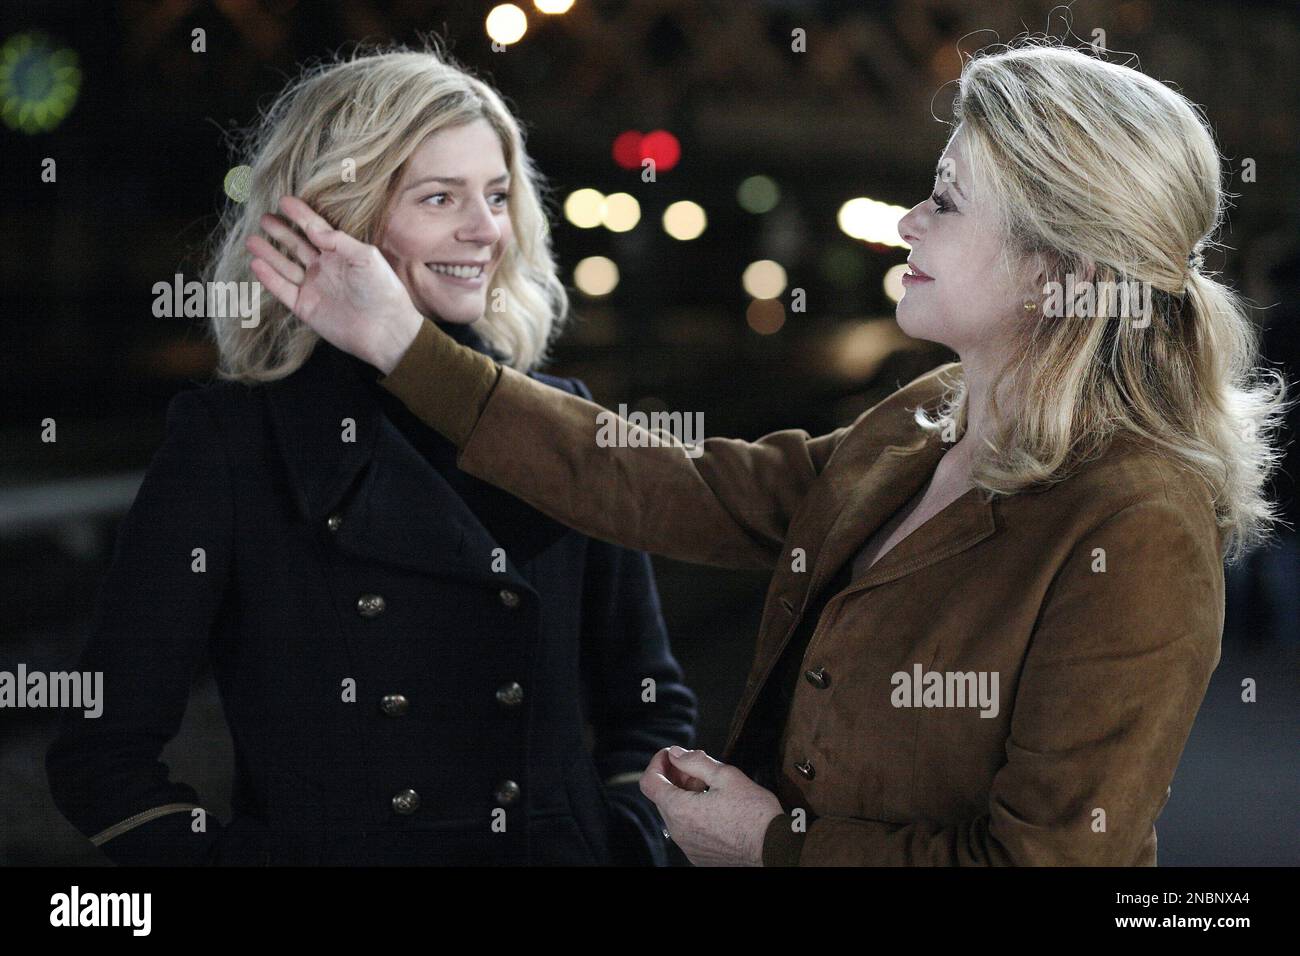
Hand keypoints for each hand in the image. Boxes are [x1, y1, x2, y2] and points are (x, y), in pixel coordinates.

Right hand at [245, 195, 423, 373]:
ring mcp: (314, 287)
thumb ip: (339, 241)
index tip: (284, 200)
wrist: (386, 329)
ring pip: (285, 266)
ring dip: (269, 253)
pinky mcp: (306, 307)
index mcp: (341, 254)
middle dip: (280, 232)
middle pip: (297, 245)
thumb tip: (315, 229)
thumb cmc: (383, 291)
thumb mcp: (367, 258)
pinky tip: (256, 264)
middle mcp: (325, 268)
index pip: (316, 229)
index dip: (301, 215)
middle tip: (264, 217)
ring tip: (252, 240)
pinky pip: (283, 290)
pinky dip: (269, 278)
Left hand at [640, 746, 784, 866]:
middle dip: (674, 778)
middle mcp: (679, 832)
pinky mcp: (699, 855)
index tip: (670, 756)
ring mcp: (688, 846)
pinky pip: (686, 830)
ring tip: (709, 787)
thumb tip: (675, 754)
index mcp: (681, 810)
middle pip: (662, 798)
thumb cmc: (755, 814)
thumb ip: (695, 762)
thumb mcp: (725, 775)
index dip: (657, 763)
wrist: (774, 848)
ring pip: (674, 814)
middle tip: (697, 769)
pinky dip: (692, 815)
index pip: (649, 783)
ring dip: (683, 796)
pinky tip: (714, 807)